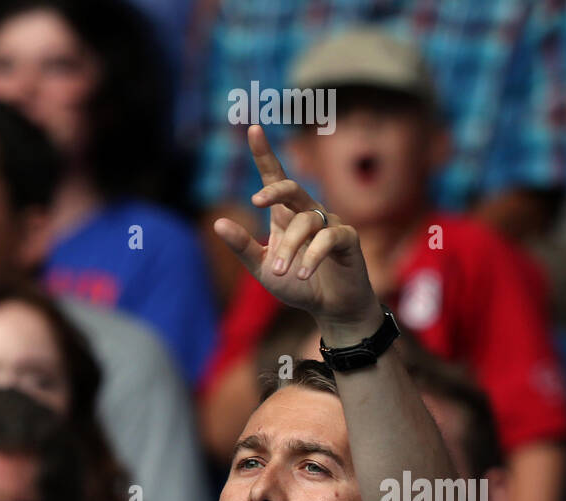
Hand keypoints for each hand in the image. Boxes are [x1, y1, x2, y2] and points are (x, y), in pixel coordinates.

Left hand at [213, 125, 376, 335]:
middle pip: (291, 188)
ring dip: (290, 247)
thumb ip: (243, 247)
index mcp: (286, 216)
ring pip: (306, 221)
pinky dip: (313, 256)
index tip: (253, 129)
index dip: (265, 154)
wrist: (330, 306)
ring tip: (279, 271)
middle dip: (274, 190)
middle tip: (255, 200)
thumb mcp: (262, 269)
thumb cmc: (297, 284)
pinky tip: (303, 273)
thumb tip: (217, 223)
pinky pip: (329, 238)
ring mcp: (330, 223)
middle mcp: (308, 212)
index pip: (275, 178)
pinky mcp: (348, 238)